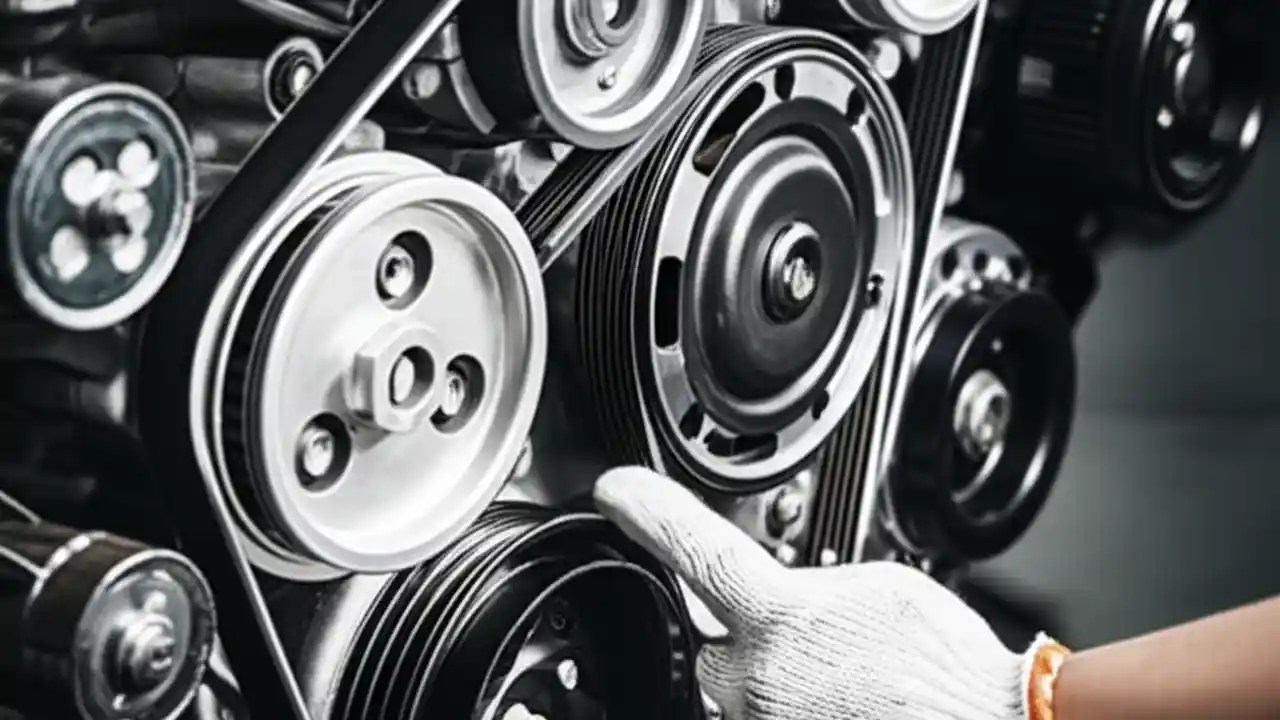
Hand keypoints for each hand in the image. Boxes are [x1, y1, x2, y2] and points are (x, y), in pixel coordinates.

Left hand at [594, 466, 1030, 719]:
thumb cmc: (946, 668)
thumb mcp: (875, 588)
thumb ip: (806, 584)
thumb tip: (781, 588)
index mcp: (777, 617)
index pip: (692, 549)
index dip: (647, 513)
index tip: (614, 492)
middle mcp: (754, 679)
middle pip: (711, 641)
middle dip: (742, 637)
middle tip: (811, 645)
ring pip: (740, 691)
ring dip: (776, 679)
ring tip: (842, 683)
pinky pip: (763, 718)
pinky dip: (794, 707)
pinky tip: (839, 705)